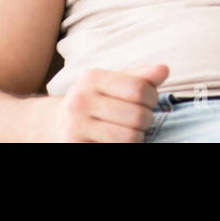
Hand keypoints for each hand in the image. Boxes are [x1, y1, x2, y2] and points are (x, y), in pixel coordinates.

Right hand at [48, 64, 168, 141]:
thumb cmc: (94, 101)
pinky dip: (124, 146)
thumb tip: (164, 70)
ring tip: (130, 131)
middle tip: (141, 119)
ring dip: (138, 137)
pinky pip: (116, 150)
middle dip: (147, 120)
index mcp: (92, 78)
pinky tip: (115, 140)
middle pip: (137, 116)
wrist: (55, 124)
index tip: (149, 101)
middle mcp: (80, 101)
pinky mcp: (75, 147)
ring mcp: (76, 127)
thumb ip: (140, 77)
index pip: (139, 89)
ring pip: (130, 138)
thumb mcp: (112, 83)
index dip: (153, 97)